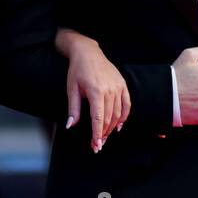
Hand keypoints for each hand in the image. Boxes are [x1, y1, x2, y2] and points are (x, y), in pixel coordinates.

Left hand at [56, 29, 129, 151]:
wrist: (88, 52)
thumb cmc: (77, 70)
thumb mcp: (71, 89)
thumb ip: (73, 109)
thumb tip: (70, 126)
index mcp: (96, 91)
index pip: (98, 119)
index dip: (97, 134)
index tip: (96, 145)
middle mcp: (109, 90)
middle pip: (109, 118)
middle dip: (104, 134)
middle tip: (98, 144)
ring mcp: (118, 87)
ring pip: (118, 114)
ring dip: (112, 127)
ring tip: (105, 136)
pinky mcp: (122, 85)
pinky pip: (127, 104)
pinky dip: (124, 117)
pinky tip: (119, 126)